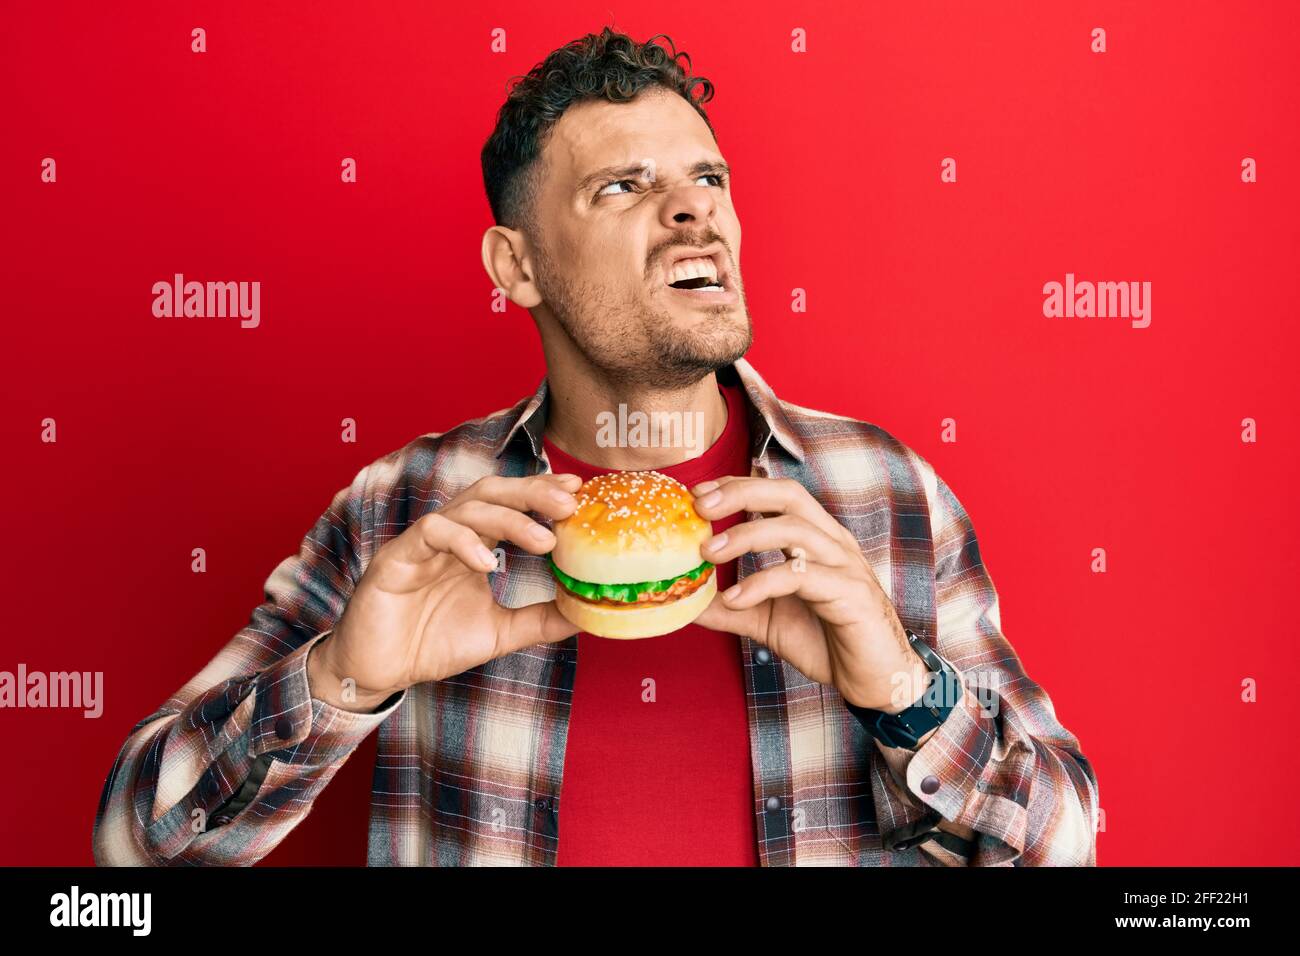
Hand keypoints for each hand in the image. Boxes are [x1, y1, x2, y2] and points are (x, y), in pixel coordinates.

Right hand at [308, 473, 581, 710]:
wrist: (376, 672)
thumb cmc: (431, 645)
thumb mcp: (499, 633)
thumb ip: (539, 620)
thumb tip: (585, 613)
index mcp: (473, 545)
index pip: (511, 504)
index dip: (543, 493)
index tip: (580, 491)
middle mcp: (450, 536)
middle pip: (492, 493)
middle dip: (532, 492)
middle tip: (569, 502)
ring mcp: (422, 543)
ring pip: (467, 508)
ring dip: (509, 518)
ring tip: (544, 539)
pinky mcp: (395, 558)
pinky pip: (430, 533)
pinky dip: (461, 541)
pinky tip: (487, 562)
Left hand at [691, 476, 928, 712]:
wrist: (877, 681)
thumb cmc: (829, 641)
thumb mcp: (768, 621)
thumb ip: (731, 607)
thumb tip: (685, 602)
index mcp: (817, 539)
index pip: (778, 494)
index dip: (739, 487)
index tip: (699, 495)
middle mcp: (833, 543)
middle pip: (788, 496)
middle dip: (741, 493)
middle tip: (700, 506)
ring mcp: (845, 566)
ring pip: (795, 530)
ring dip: (746, 536)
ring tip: (708, 553)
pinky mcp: (851, 595)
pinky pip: (803, 577)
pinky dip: (764, 583)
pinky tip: (736, 597)